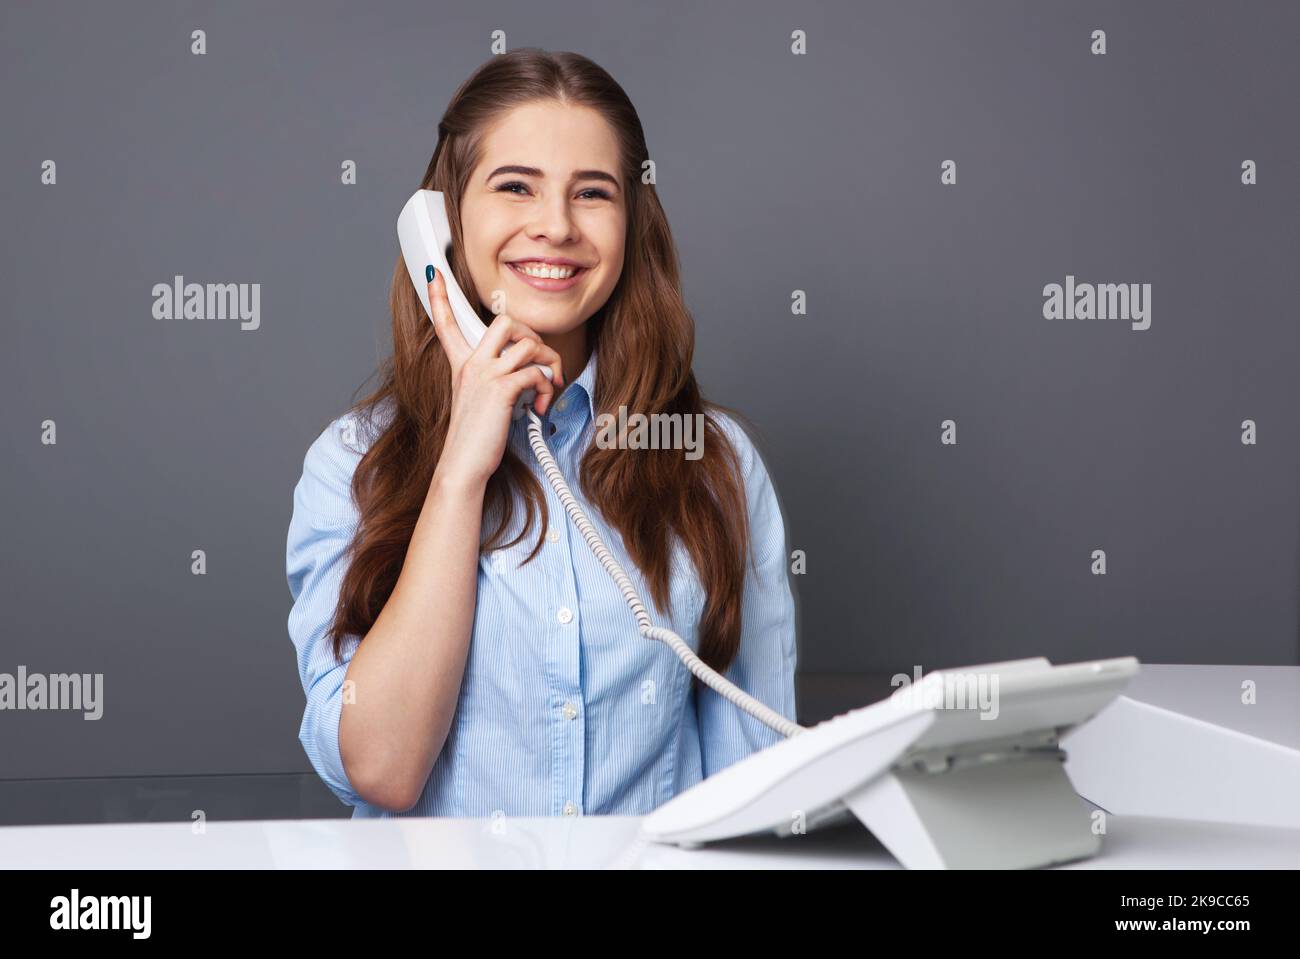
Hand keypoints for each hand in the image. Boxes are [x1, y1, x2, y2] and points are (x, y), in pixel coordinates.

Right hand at [426, 267, 563, 489]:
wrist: (463, 465)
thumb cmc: (474, 440)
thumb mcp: (478, 403)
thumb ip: (495, 383)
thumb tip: (527, 377)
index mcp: (461, 365)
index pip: (445, 323)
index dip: (439, 296)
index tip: (433, 274)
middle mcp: (471, 365)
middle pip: (504, 321)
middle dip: (531, 334)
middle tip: (539, 361)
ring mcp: (485, 375)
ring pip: (528, 344)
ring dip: (549, 364)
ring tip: (547, 388)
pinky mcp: (501, 390)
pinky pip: (536, 372)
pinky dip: (547, 388)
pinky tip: (542, 406)